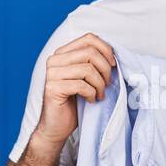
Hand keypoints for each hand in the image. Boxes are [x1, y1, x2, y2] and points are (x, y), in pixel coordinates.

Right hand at [30, 33, 116, 157]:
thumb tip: (113, 56)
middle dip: (105, 69)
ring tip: (99, 94)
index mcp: (62, 53)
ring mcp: (52, 74)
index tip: (112, 65)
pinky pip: (81, 85)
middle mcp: (54, 60)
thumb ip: (93, 63)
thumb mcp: (86, 78)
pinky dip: (91, 94)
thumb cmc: (74, 102)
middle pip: (90, 52)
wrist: (57, 127)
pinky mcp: (53, 88)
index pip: (89, 38)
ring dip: (100, 84)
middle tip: (107, 84)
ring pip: (88, 69)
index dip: (106, 50)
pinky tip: (91, 100)